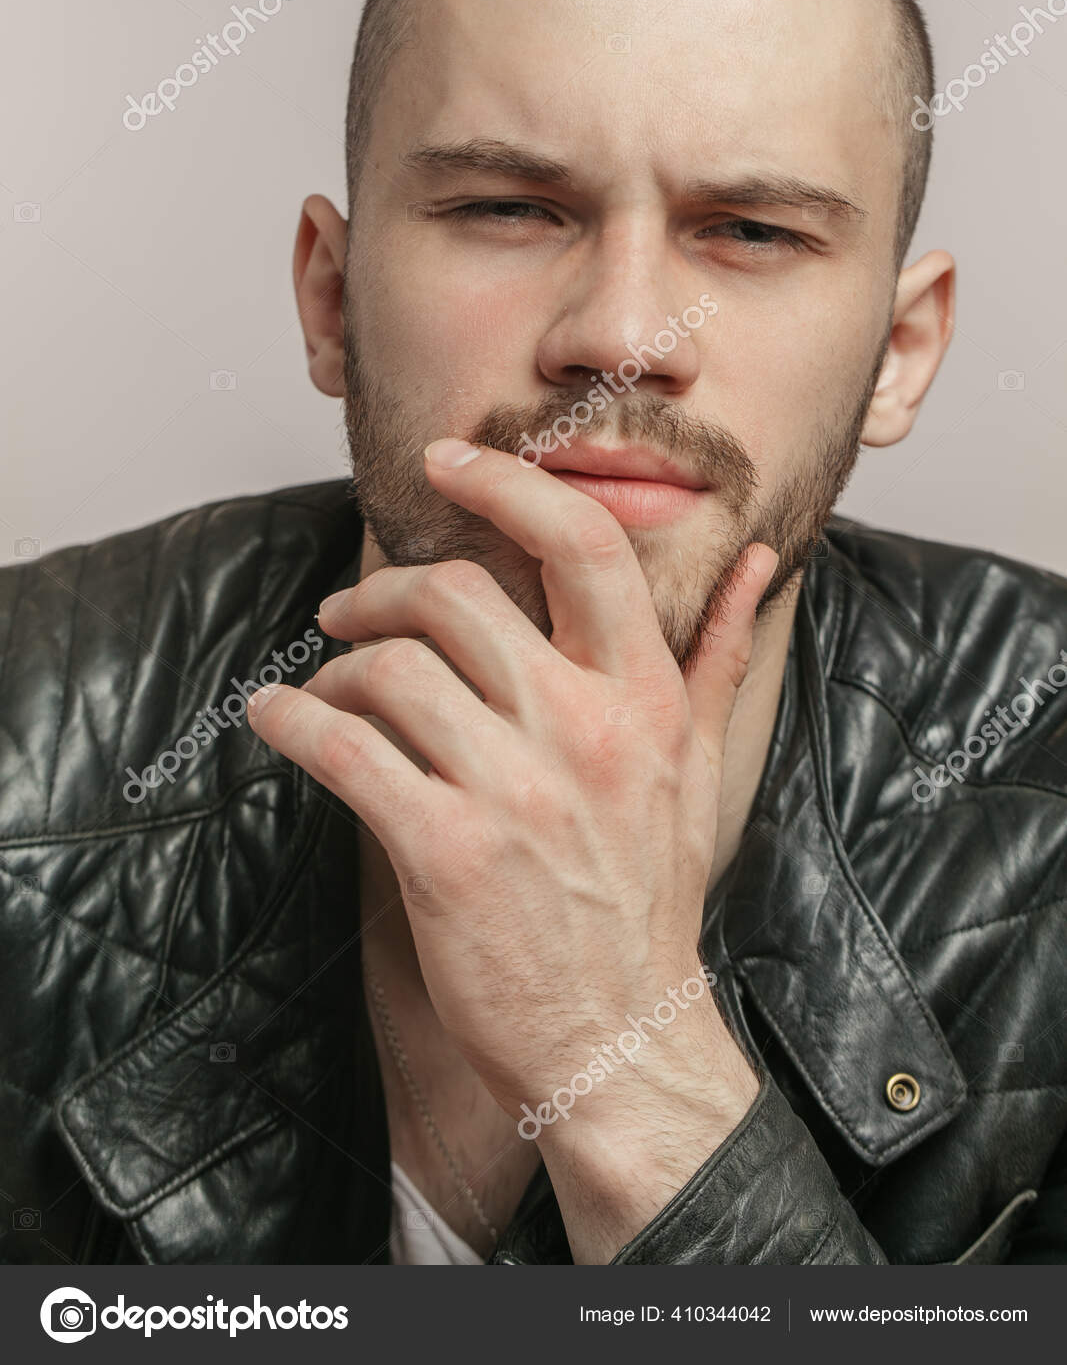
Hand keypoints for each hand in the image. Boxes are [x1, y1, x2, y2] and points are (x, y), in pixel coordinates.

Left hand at [248, 437, 776, 1256]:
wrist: (619, 1041)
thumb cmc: (649, 900)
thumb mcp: (700, 769)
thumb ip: (718, 655)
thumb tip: (757, 560)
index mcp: (647, 698)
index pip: (582, 545)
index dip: (507, 485)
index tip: (450, 464)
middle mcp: (585, 730)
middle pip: (457, 594)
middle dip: (385, 588)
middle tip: (351, 609)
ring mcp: (514, 791)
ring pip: (391, 670)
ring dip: (335, 669)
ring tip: (324, 691)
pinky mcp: (445, 852)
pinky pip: (344, 751)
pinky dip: (294, 723)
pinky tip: (279, 721)